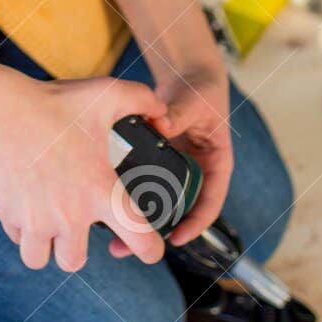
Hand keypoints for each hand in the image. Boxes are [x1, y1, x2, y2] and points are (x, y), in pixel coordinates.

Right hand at [0, 71, 184, 272]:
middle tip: (78, 223)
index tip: (150, 248)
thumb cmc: (54, 104)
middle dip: (78, 249)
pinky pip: (18, 238)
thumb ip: (143, 100)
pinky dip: (23, 229)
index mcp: (99, 191)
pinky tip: (28, 205)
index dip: (151, 249)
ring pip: (41, 258)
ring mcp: (35, 219)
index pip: (139, 238)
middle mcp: (69, 215)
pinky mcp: (9, 215)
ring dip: (47, 246)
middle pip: (75, 262)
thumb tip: (162, 113)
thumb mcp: (106, 93)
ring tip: (50, 222)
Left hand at [106, 60, 232, 258]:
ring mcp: (174, 167)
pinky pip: (142, 182)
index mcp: (216, 164)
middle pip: (179, 208)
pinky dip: (127, 193)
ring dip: (138, 217)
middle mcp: (195, 171)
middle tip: (134, 246)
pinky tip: (105, 201)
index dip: (196, 224)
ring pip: (158, 200)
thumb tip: (161, 126)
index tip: (177, 239)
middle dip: (157, 230)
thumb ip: (180, 114)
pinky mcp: (154, 159)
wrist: (188, 75)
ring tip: (113, 238)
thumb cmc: (201, 89)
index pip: (211, 202)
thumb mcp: (195, 102)